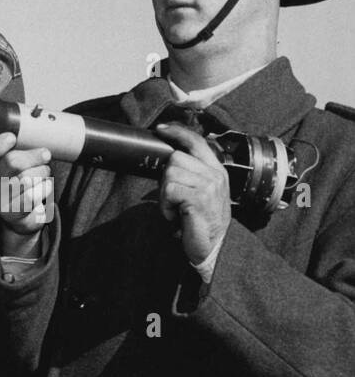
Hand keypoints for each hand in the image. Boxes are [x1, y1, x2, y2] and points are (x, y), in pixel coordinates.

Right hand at [0, 132, 54, 255]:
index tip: (12, 138)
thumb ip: (17, 149)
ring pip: (26, 179)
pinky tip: (45, 185)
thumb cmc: (19, 181)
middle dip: (33, 156)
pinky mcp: (12, 214)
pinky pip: (33, 196)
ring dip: (42, 172)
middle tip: (45, 154)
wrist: (20, 215)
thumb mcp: (13, 164)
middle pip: (11, 162)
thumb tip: (31, 137)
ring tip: (45, 171)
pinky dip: (45, 187)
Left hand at [154, 122, 230, 266]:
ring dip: (165, 195)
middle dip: (166, 178)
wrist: (214, 247)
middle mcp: (215, 175)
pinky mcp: (199, 199)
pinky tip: (177, 215)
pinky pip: (169, 192)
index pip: (197, 141)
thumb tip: (171, 155)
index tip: (161, 129)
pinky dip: (166, 206)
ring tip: (177, 208)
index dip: (177, 132)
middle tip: (174, 198)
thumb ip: (193, 172)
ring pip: (169, 174)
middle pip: (175, 158)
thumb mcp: (203, 190)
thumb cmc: (202, 219)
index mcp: (217, 170)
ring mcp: (209, 187)